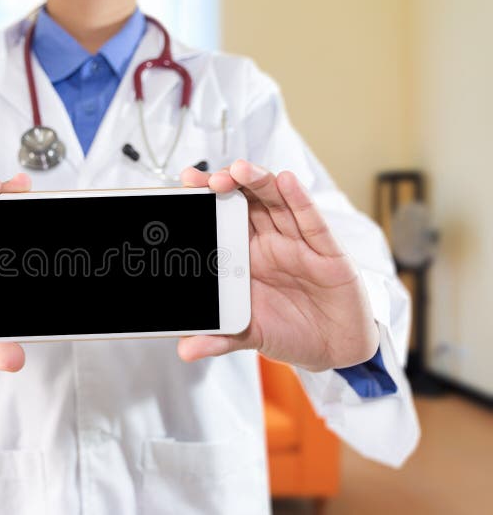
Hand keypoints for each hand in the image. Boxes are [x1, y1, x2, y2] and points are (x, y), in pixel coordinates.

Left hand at [178, 160, 378, 370]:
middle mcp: (270, 242)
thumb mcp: (250, 336)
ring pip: (277, 202)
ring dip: (259, 182)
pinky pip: (311, 222)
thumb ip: (219, 338)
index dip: (208, 197)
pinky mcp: (327, 253)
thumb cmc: (291, 331)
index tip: (187, 182)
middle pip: (247, 200)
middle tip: (210, 178)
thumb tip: (185, 350)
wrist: (335, 351)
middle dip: (229, 183)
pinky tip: (286, 181)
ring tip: (240, 169)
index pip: (224, 215)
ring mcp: (298, 243)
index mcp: (246, 254)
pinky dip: (299, 200)